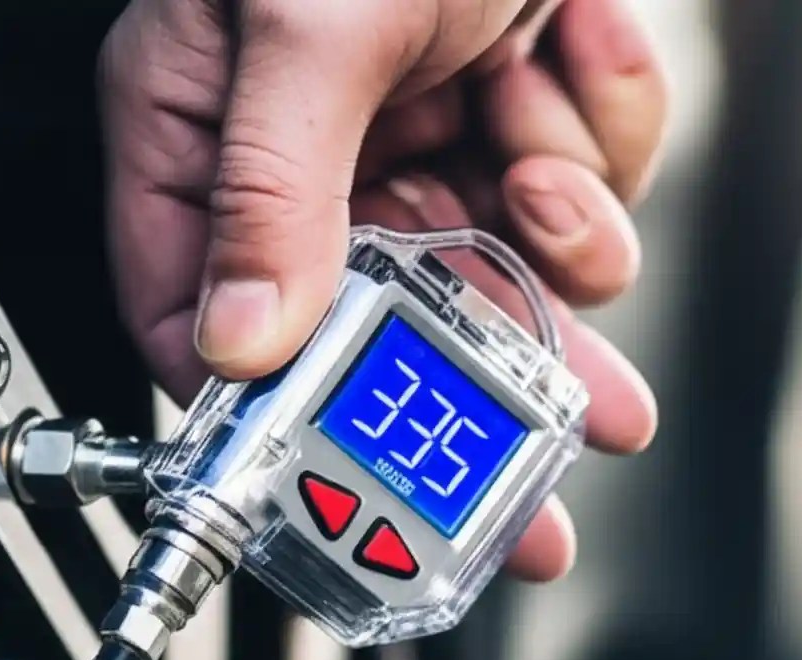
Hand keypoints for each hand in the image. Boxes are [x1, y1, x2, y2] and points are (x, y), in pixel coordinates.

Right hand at [100, 0, 666, 580]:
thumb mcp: (310, 17)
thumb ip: (268, 182)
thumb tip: (236, 337)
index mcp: (210, 123)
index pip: (205, 311)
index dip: (282, 403)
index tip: (364, 472)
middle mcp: (313, 143)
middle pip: (385, 317)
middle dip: (485, 368)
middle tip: (556, 441)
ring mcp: (418, 129)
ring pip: (496, 260)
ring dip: (554, 229)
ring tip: (549, 164)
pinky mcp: (510, 106)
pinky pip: (572, 177)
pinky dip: (597, 123)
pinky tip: (570, 50)